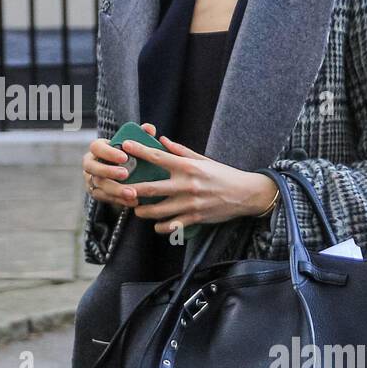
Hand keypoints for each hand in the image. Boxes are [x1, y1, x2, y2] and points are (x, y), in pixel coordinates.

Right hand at [83, 122, 158, 207]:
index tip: (124, 157)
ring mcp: (91, 179)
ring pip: (99, 185)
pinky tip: (133, 201)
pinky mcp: (96, 193)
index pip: (96, 147)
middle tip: (126, 174)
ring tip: (133, 193)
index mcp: (98, 148)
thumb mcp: (134, 144)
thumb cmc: (129, 154)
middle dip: (108, 171)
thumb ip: (141, 135)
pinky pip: (104, 198)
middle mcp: (91, 164)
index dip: (108, 152)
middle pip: (92, 168)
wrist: (123, 174)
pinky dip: (119, 200)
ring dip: (115, 189)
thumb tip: (149, 129)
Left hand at [121, 134, 278, 233]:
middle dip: (132, 190)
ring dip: (143, 212)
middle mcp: (187, 184)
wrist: (245, 194)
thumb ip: (180, 151)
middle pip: (151, 188)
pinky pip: (172, 225)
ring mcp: (190, 203)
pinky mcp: (195, 217)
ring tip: (137, 210)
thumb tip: (162, 140)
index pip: (158, 157)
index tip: (126, 146)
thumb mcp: (203, 159)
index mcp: (188, 167)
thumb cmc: (223, 174)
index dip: (140, 151)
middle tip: (121, 190)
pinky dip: (161, 227)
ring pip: (158, 211)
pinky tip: (157, 224)